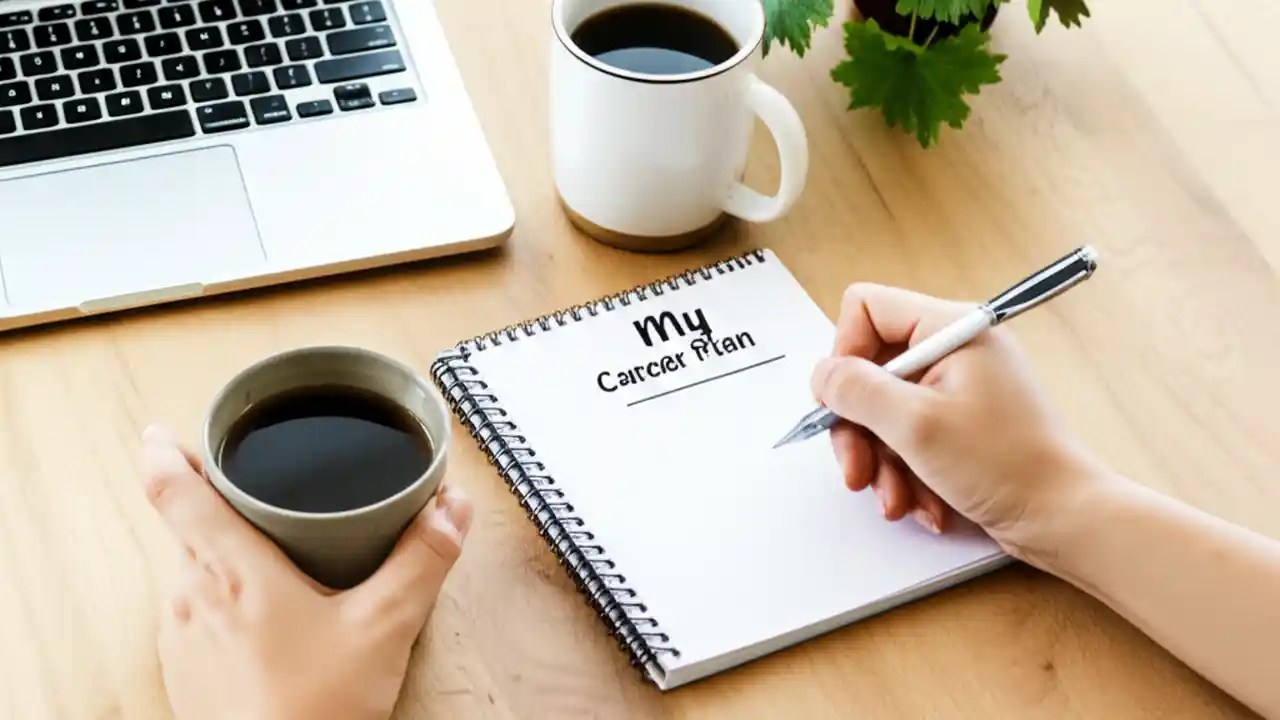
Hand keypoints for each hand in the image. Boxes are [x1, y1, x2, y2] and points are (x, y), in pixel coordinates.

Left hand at [140, 425, 471, 719]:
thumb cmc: (318, 711)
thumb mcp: (386, 628)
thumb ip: (423, 559)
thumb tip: (453, 506)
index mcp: (232, 573)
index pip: (175, 495)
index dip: (162, 455)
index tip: (160, 434)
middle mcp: (193, 599)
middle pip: (193, 531)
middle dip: (225, 512)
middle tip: (268, 506)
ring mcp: (181, 641)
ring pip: (196, 577)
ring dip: (228, 564)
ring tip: (280, 569)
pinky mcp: (184, 676)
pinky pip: (197, 619)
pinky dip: (226, 607)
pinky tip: (270, 627)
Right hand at [810, 284, 1103, 557]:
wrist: (1064, 517)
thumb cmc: (1008, 465)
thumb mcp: (915, 424)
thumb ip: (857, 390)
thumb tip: (822, 374)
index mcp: (950, 328)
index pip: (866, 309)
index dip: (844, 354)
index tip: (844, 402)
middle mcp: (953, 349)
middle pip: (869, 369)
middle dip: (858, 427)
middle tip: (857, 469)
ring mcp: (957, 388)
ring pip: (884, 412)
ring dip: (880, 461)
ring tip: (896, 499)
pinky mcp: (960, 424)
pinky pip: (908, 438)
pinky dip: (905, 474)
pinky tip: (921, 503)